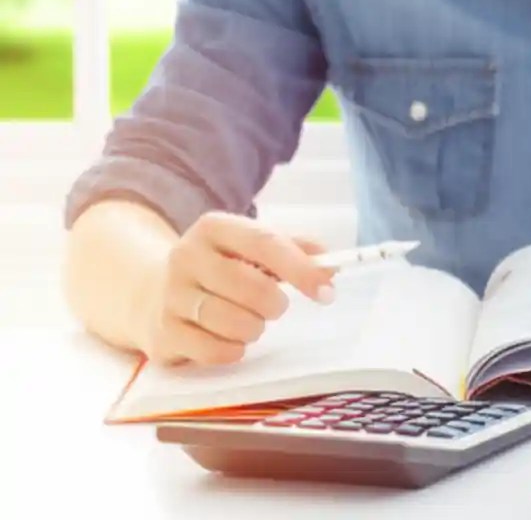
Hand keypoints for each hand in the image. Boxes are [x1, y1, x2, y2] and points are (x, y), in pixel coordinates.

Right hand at [138, 212, 335, 365]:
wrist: (150, 291)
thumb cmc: (220, 269)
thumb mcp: (252, 248)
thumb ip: (295, 251)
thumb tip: (332, 266)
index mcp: (214, 228)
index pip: (264, 243)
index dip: (301, 269)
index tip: (326, 292)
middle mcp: (186, 257)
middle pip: (249, 286)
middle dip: (274, 304)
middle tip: (275, 307)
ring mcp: (170, 295)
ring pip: (230, 321)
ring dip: (253, 328)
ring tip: (250, 322)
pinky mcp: (163, 333)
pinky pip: (213, 350)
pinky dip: (232, 350)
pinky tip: (230, 340)